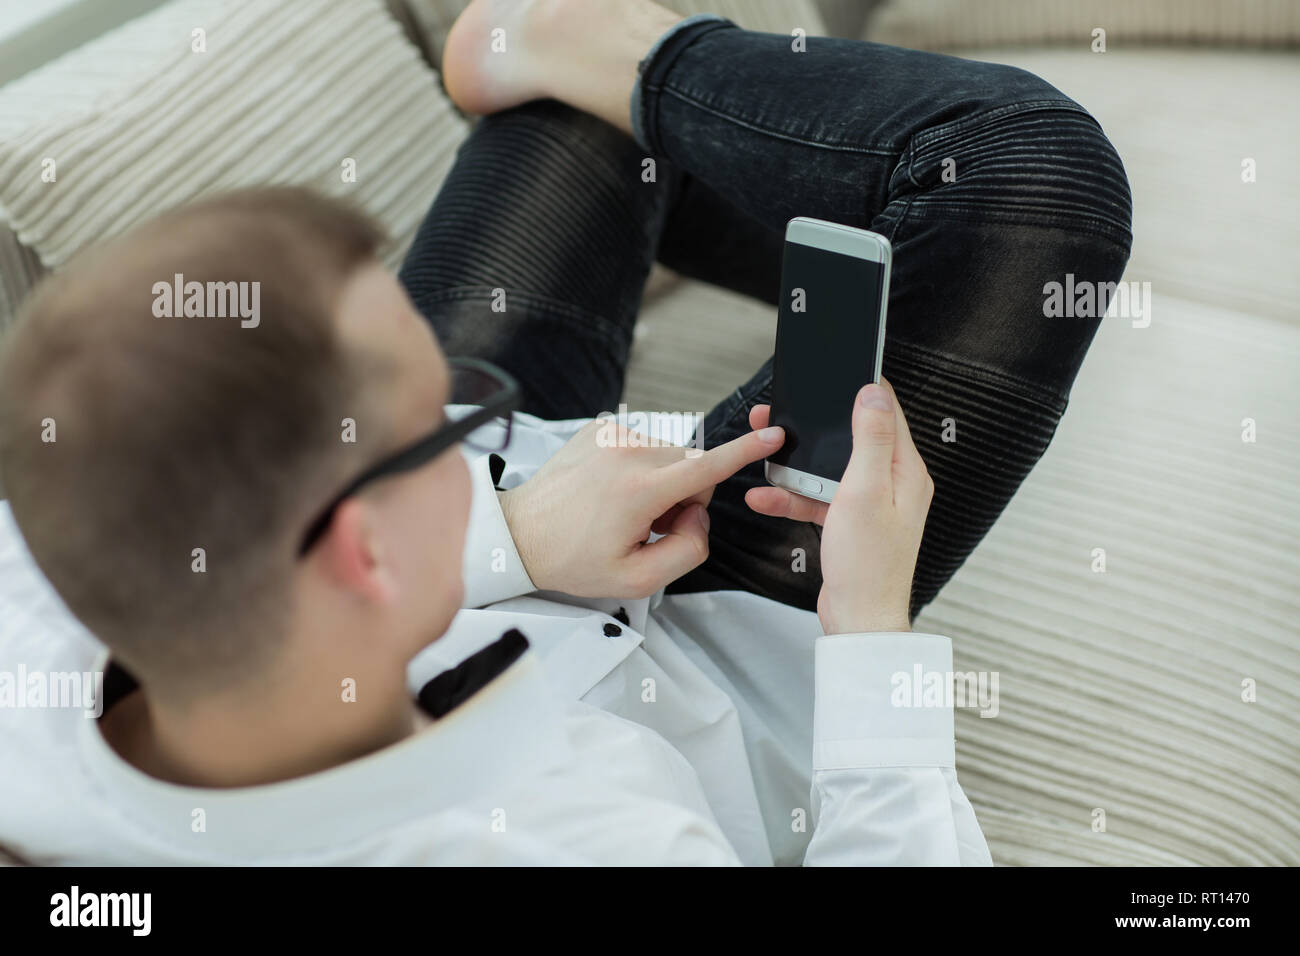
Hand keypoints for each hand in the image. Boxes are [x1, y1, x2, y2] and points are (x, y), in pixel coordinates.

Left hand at [498, 417, 784, 598]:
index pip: (707, 466)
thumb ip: (687, 551)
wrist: (521, 534)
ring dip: (660, 483)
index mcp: (640, 490)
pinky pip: (642, 447)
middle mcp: (627, 454)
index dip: (746, 452)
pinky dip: (637, 469)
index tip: (773, 434)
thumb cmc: (572, 558)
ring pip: (669, 457)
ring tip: (623, 510)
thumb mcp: (637, 579)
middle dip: (683, 498)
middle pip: (692, 467)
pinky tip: (609, 493)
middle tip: (647, 527)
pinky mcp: (600, 428)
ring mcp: (612, 436)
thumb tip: (699, 516)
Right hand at [743, 377, 932, 633]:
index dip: (860, 390)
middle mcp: (892, 483)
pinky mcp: (850, 522)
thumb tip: (874, 393)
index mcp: (904, 470)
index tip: (837, 373)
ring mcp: (871, 503)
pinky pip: (818, 498)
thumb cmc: (868, 566)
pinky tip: (766, 497)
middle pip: (852, 438)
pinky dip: (793, 497)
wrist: (859, 620)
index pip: (887, 412)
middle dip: (816, 428)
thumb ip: (870, 439)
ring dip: (797, 465)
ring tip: (766, 454)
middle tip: (784, 414)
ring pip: (829, 469)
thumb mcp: (865, 491)